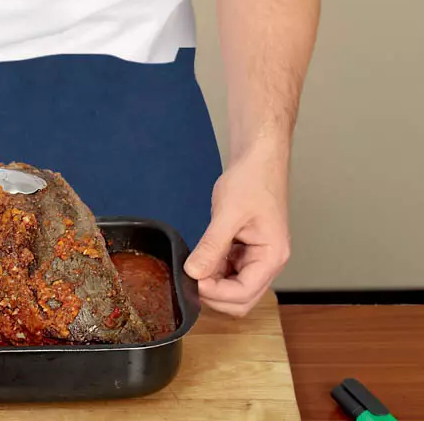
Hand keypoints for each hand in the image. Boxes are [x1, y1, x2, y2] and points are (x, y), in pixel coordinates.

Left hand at [183, 141, 291, 316]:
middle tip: (190, 278)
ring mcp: (256, 259)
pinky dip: (213, 272)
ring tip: (195, 265)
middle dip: (214, 295)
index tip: (192, 280)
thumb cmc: (253, 181)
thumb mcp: (228, 214)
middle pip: (241, 300)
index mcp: (272, 256)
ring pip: (233, 290)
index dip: (216, 293)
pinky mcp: (245, 252)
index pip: (244, 293)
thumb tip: (193, 272)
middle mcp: (268, 262)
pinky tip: (201, 259)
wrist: (257, 161)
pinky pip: (228, 273)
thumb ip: (212, 246)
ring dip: (212, 284)